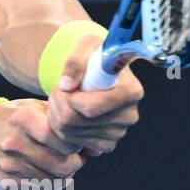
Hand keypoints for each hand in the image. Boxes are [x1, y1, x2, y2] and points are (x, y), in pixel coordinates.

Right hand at [0, 98, 85, 182]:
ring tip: (62, 163)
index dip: (74, 144)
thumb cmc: (15, 119)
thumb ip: (64, 123)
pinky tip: (48, 171)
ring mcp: (9, 165)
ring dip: (65, 175)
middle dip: (76, 163)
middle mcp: (13, 143)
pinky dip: (51, 183)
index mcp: (22, 120)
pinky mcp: (7, 181)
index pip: (60, 139)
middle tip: (75, 156)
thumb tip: (97, 148)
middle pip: (62, 166)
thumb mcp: (35, 108)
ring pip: (55, 181)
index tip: (74, 142)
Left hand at [48, 35, 143, 156]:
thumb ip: (76, 60)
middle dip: (60, 104)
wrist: (96, 72)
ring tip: (64, 99)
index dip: (71, 99)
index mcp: (130, 91)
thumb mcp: (87, 46)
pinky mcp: (107, 143)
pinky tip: (69, 114)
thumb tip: (67, 85)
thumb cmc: (95, 57)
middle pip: (76, 122)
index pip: (90, 109)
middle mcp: (129, 115)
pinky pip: (75, 143)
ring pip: (71, 133)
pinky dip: (65, 129)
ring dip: (58, 115)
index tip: (67, 87)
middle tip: (60, 91)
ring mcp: (118, 132)